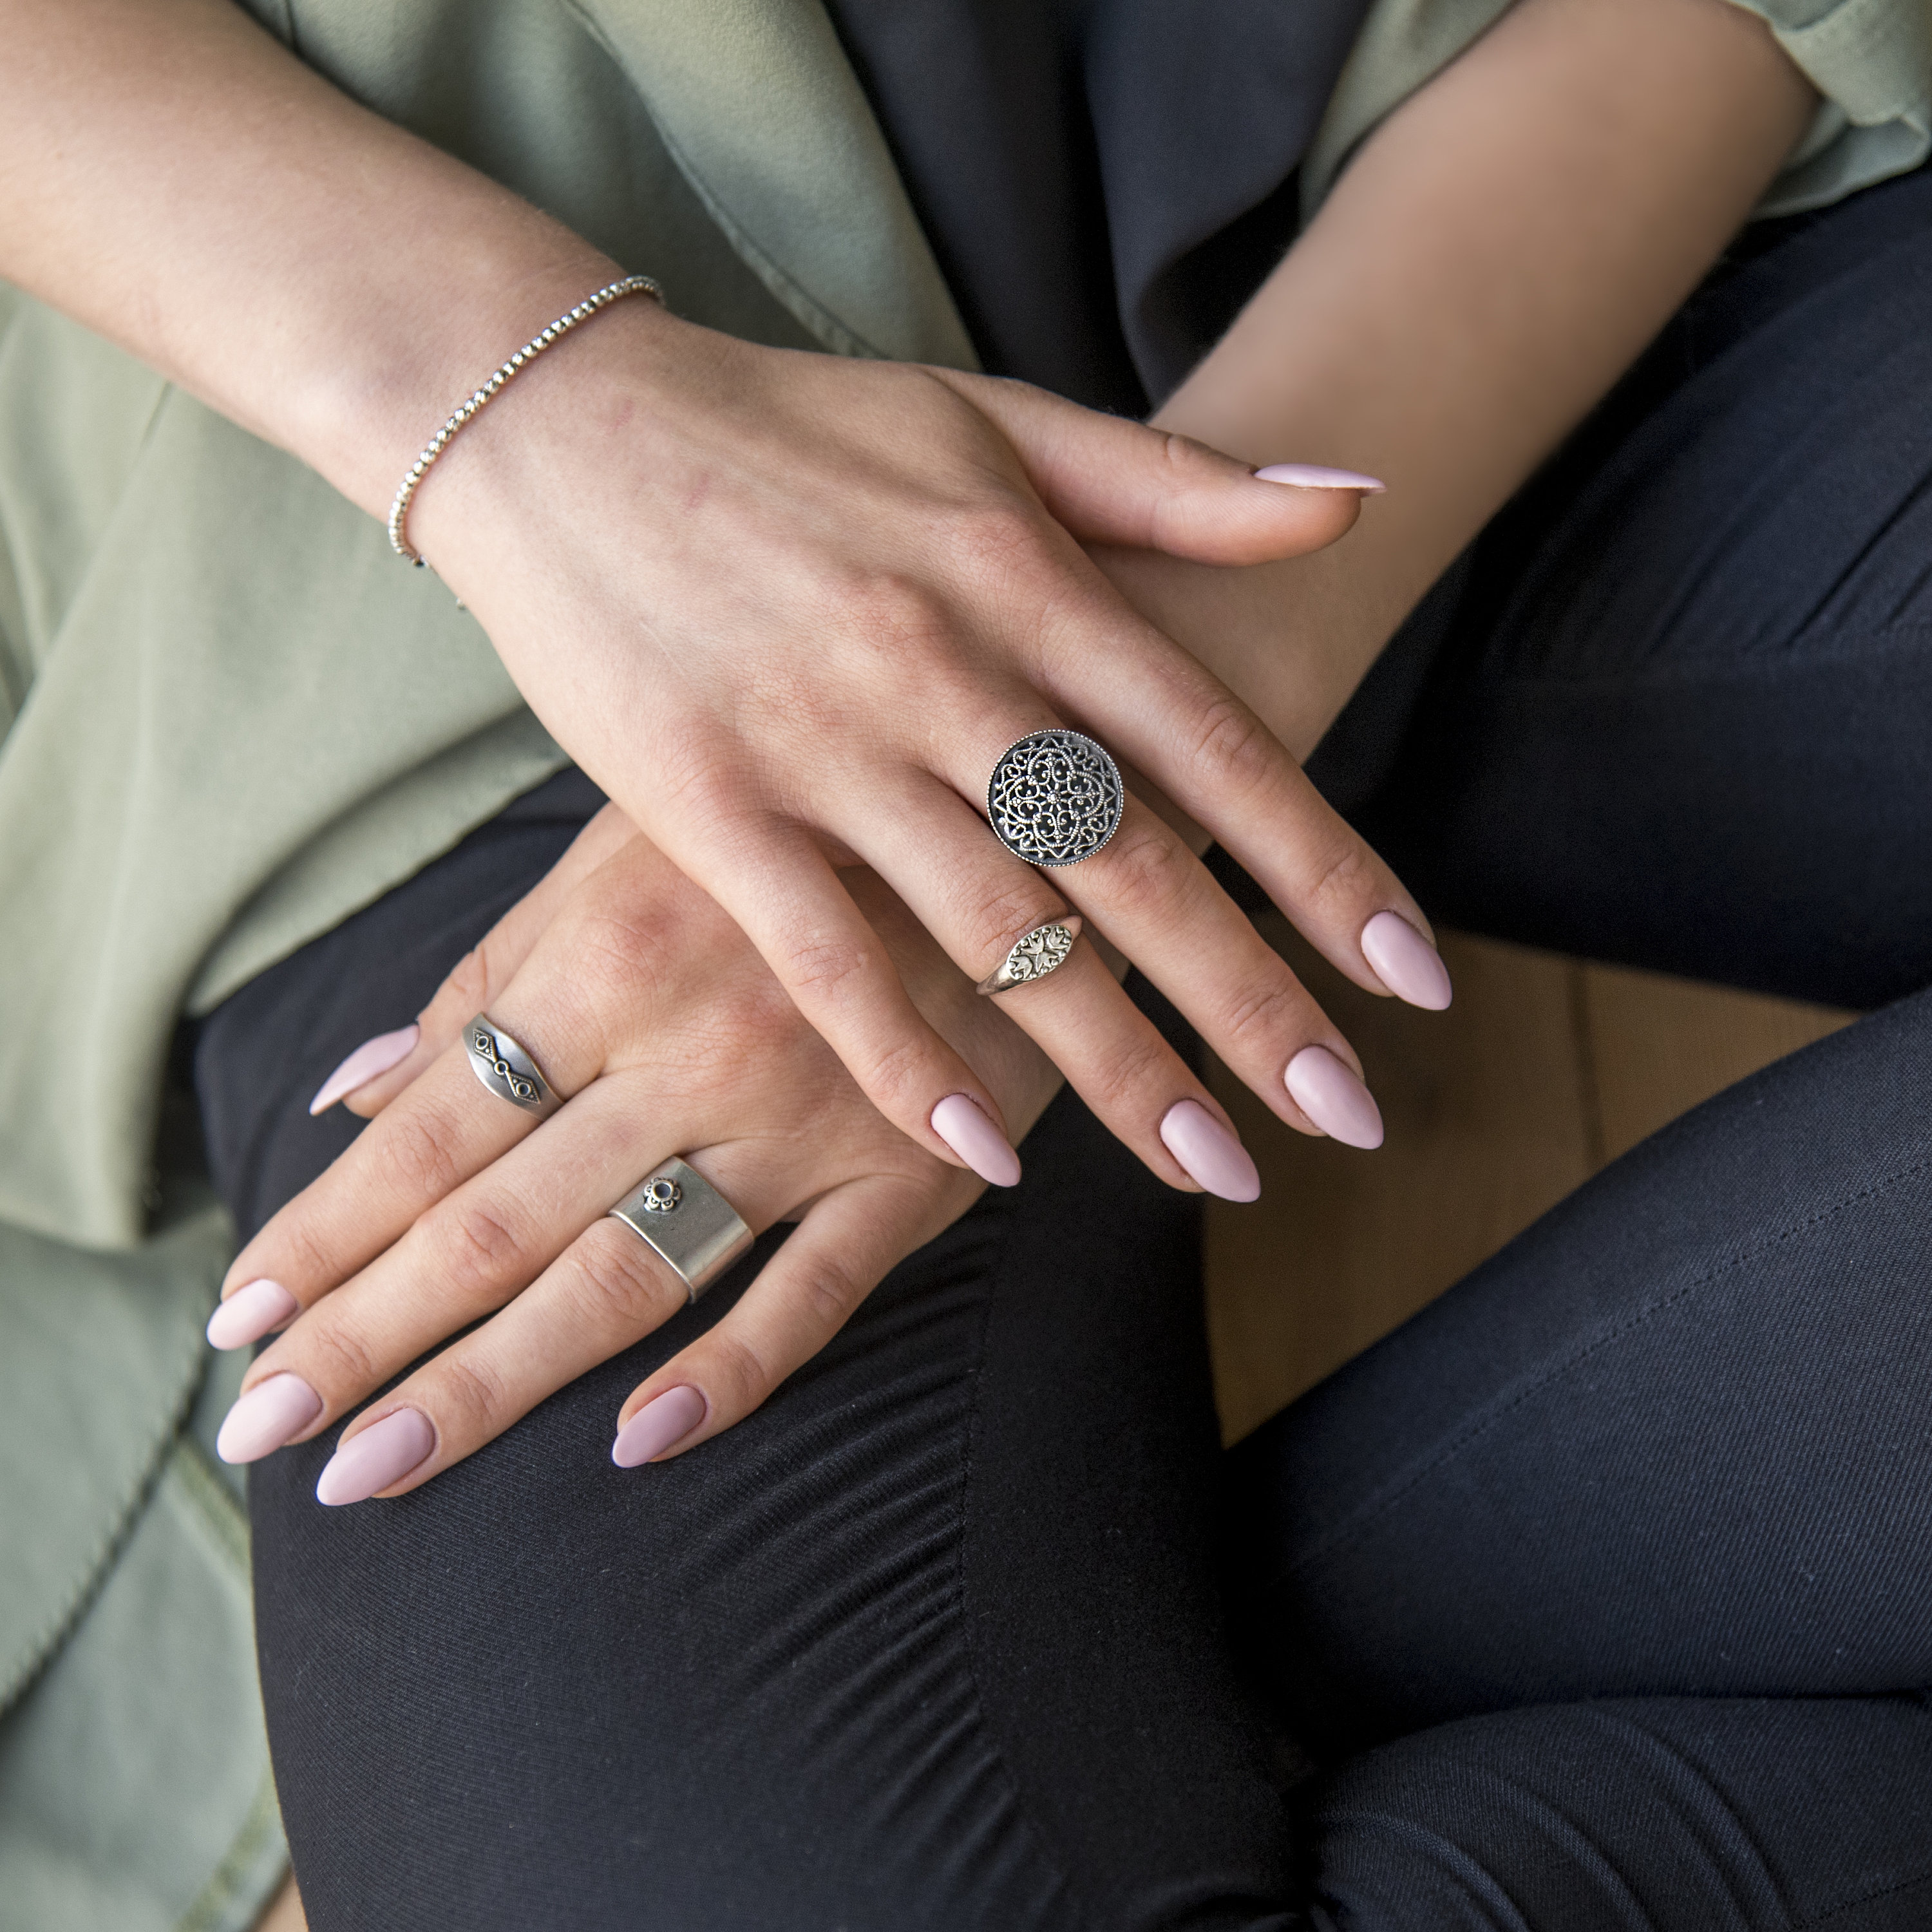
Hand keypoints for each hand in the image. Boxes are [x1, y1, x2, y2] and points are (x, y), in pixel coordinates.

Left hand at [206, 805, 1102, 1496]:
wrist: (1022, 801)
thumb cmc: (799, 822)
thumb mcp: (631, 856)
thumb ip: (493, 978)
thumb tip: (349, 1094)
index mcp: (608, 959)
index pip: (428, 1134)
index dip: (322, 1233)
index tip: (233, 1323)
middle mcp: (690, 1049)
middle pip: (494, 1225)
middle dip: (364, 1338)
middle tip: (260, 1435)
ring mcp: (805, 1119)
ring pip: (624, 1276)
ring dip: (490, 1385)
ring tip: (375, 1471)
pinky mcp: (912, 1170)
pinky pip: (813, 1291)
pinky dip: (729, 1369)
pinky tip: (637, 1442)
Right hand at [411, 311, 1448, 1187]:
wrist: (564, 423)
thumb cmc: (794, 432)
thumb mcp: (997, 419)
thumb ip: (1176, 482)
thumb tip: (1357, 495)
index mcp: (1026, 576)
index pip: (1213, 744)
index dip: (1324, 867)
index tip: (1411, 980)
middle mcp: (942, 665)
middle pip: (1131, 861)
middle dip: (1253, 1001)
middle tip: (1350, 1119)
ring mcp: (823, 743)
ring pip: (1000, 931)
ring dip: (1114, 1064)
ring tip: (1215, 1170)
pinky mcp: (708, 806)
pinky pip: (828, 958)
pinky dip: (906, 1057)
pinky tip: (985, 1150)